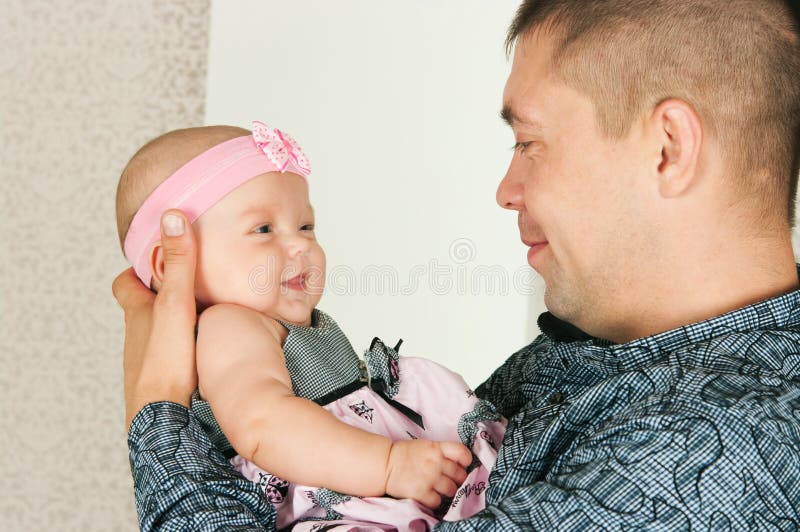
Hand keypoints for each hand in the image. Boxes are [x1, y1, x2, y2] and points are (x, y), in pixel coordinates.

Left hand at [112, 210, 198, 428]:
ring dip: (177, 321)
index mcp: (138, 313)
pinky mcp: (166, 377)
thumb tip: (172, 217)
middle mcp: (138, 335)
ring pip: (160, 332)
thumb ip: (178, 262)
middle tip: (189, 284)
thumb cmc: (165, 361)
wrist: (162, 417)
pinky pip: (174, 353)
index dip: (136, 270)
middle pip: (144, 308)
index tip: (156, 260)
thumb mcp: (175, 303)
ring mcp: (149, 358)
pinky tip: (207, 348)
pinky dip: (186, 346)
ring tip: (205, 313)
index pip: (124, 284)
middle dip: (162, 295)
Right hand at [384, 439, 471, 507]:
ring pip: (451, 490)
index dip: (466, 460)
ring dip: (448, 491)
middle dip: (458, 479)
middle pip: (459, 474)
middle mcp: (435, 463)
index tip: (463, 465)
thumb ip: (440, 452)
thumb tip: (457, 463)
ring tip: (441, 489)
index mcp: (436, 448)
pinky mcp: (421, 492)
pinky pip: (437, 501)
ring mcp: (429, 478)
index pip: (461, 452)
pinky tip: (430, 496)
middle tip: (452, 481)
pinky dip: (435, 500)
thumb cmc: (404, 454)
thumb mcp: (424, 446)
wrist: (384, 464)